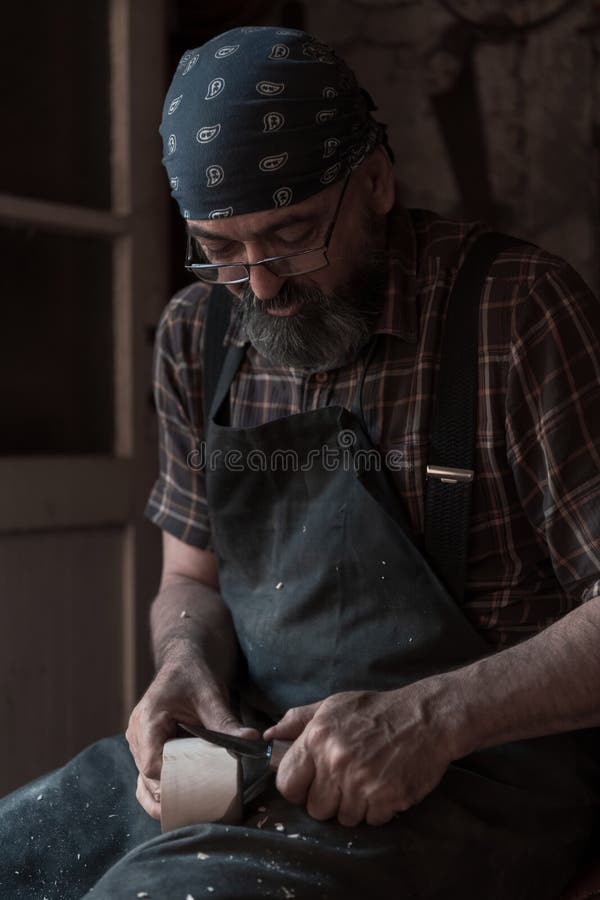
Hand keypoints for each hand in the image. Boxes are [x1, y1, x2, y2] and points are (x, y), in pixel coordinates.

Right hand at [126, 642, 258, 818]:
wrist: (186, 661)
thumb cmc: (195, 674)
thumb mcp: (211, 695)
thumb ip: (226, 721)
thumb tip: (253, 741)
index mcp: (148, 718)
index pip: (150, 762)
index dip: (167, 782)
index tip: (190, 792)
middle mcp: (138, 733)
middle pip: (144, 778)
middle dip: (165, 798)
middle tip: (193, 813)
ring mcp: (140, 742)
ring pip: (143, 781)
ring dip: (159, 800)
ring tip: (184, 816)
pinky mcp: (149, 747)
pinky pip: (148, 776)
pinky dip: (159, 792)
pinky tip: (175, 806)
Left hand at [263, 684, 452, 826]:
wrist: (427, 718)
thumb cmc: (377, 710)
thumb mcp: (333, 705)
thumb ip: (298, 720)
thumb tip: (269, 736)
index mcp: (318, 738)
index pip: (287, 784)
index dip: (298, 787)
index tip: (310, 782)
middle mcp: (336, 762)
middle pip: (315, 808)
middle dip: (328, 798)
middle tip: (345, 779)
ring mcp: (362, 783)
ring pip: (343, 818)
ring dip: (353, 806)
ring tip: (366, 780)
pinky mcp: (387, 799)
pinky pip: (370, 821)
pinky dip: (377, 809)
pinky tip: (383, 785)